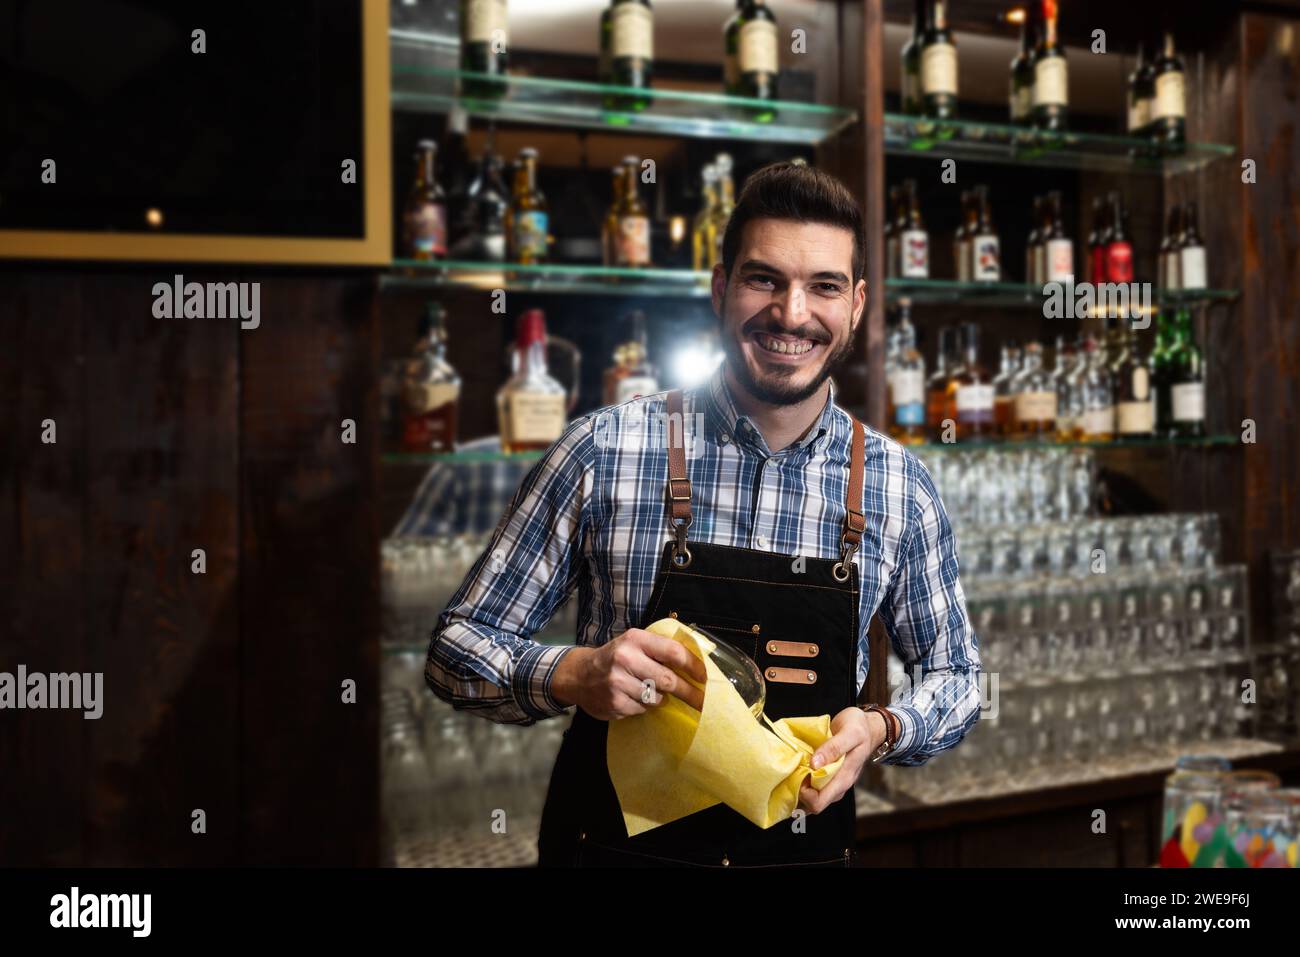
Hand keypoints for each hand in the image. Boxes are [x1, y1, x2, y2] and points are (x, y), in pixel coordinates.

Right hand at [551, 628, 707, 719]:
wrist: (578, 674)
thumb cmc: (615, 657)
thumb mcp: (634, 643)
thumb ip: (660, 649)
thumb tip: (697, 662)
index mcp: (635, 639)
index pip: (673, 652)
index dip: (693, 666)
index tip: (704, 677)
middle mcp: (625, 659)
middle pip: (668, 680)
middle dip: (688, 692)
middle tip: (701, 701)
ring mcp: (618, 683)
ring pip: (656, 698)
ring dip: (660, 698)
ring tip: (651, 691)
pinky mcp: (614, 703)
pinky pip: (642, 709)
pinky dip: (644, 706)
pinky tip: (633, 698)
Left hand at [796, 707, 885, 814]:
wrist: (868, 728)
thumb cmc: (859, 728)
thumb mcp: (850, 732)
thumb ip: (834, 748)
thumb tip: (815, 764)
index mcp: (844, 779)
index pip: (818, 802)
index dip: (803, 793)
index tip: (796, 774)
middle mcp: (838, 786)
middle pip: (811, 804)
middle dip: (797, 792)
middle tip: (791, 770)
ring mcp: (832, 784)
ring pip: (810, 799)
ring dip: (797, 788)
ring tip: (791, 769)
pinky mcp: (828, 778)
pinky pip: (811, 789)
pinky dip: (801, 783)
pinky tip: (795, 769)